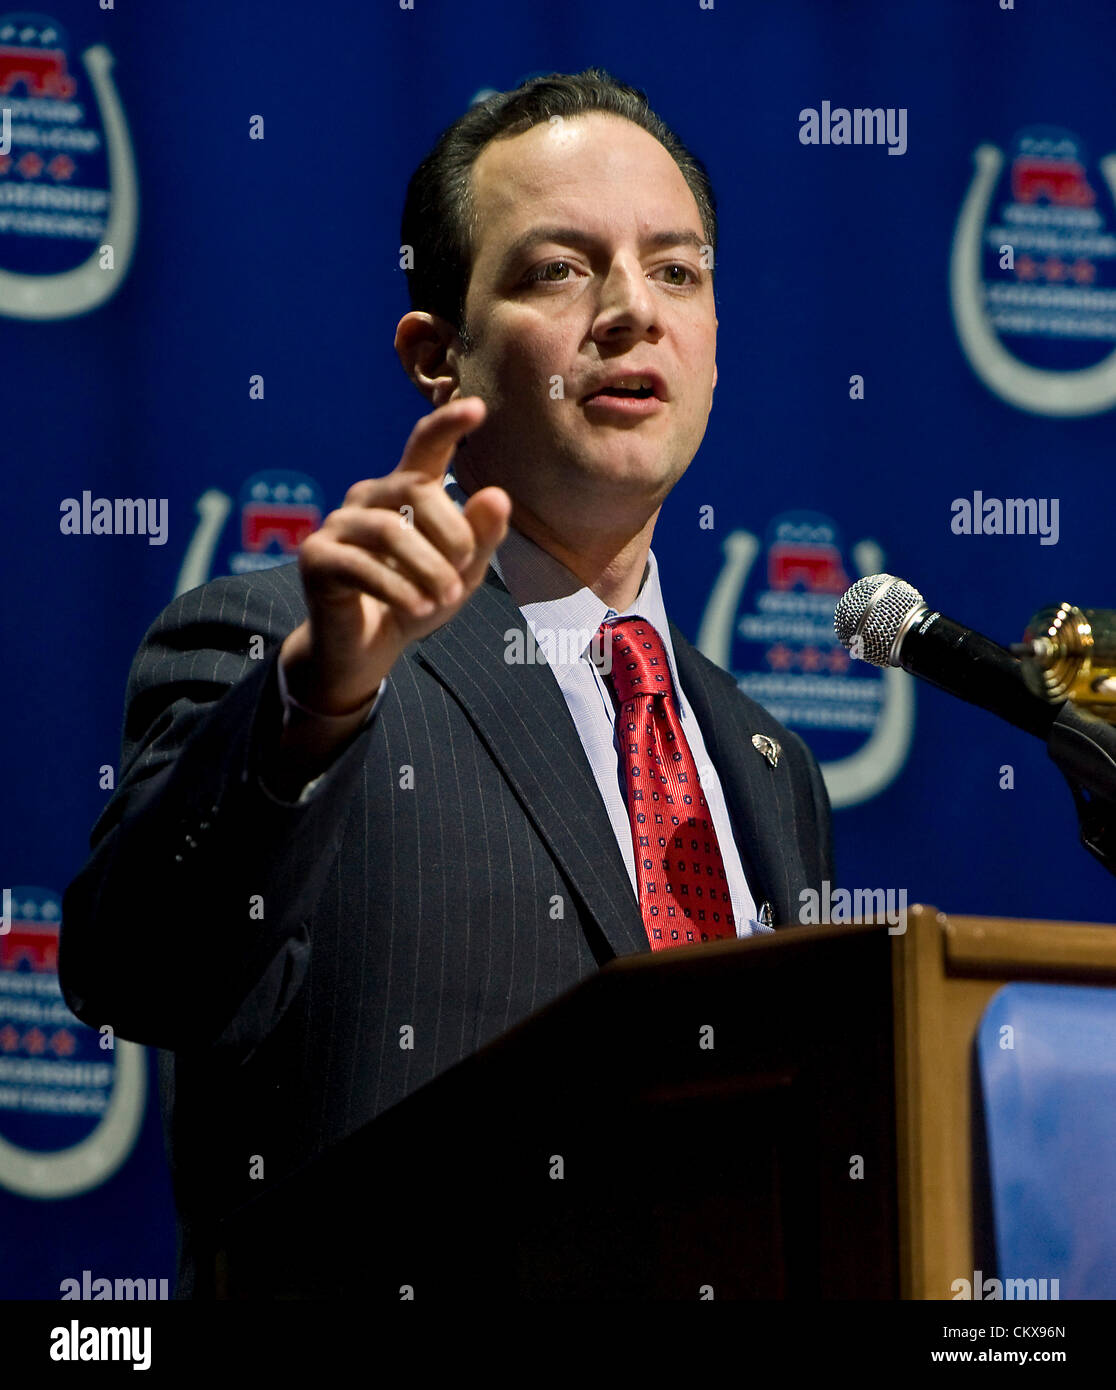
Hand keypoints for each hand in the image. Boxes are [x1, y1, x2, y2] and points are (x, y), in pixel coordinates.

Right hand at [280, 397, 509, 714]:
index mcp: (405, 491)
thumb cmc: (417, 600)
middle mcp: (369, 497)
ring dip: (427, 568)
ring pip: (390, 530)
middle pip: (416, 490)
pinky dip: (398, 589)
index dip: (448, 425)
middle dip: (451, 533)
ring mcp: (338, 524)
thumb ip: (481, 537)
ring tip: (445, 598)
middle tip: (462, 572)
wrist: (367, 648)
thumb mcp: (461, 573)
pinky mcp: (316, 557)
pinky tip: (419, 608)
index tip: (476, 408)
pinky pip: (360, 565)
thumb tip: (497, 495)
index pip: (425, 446)